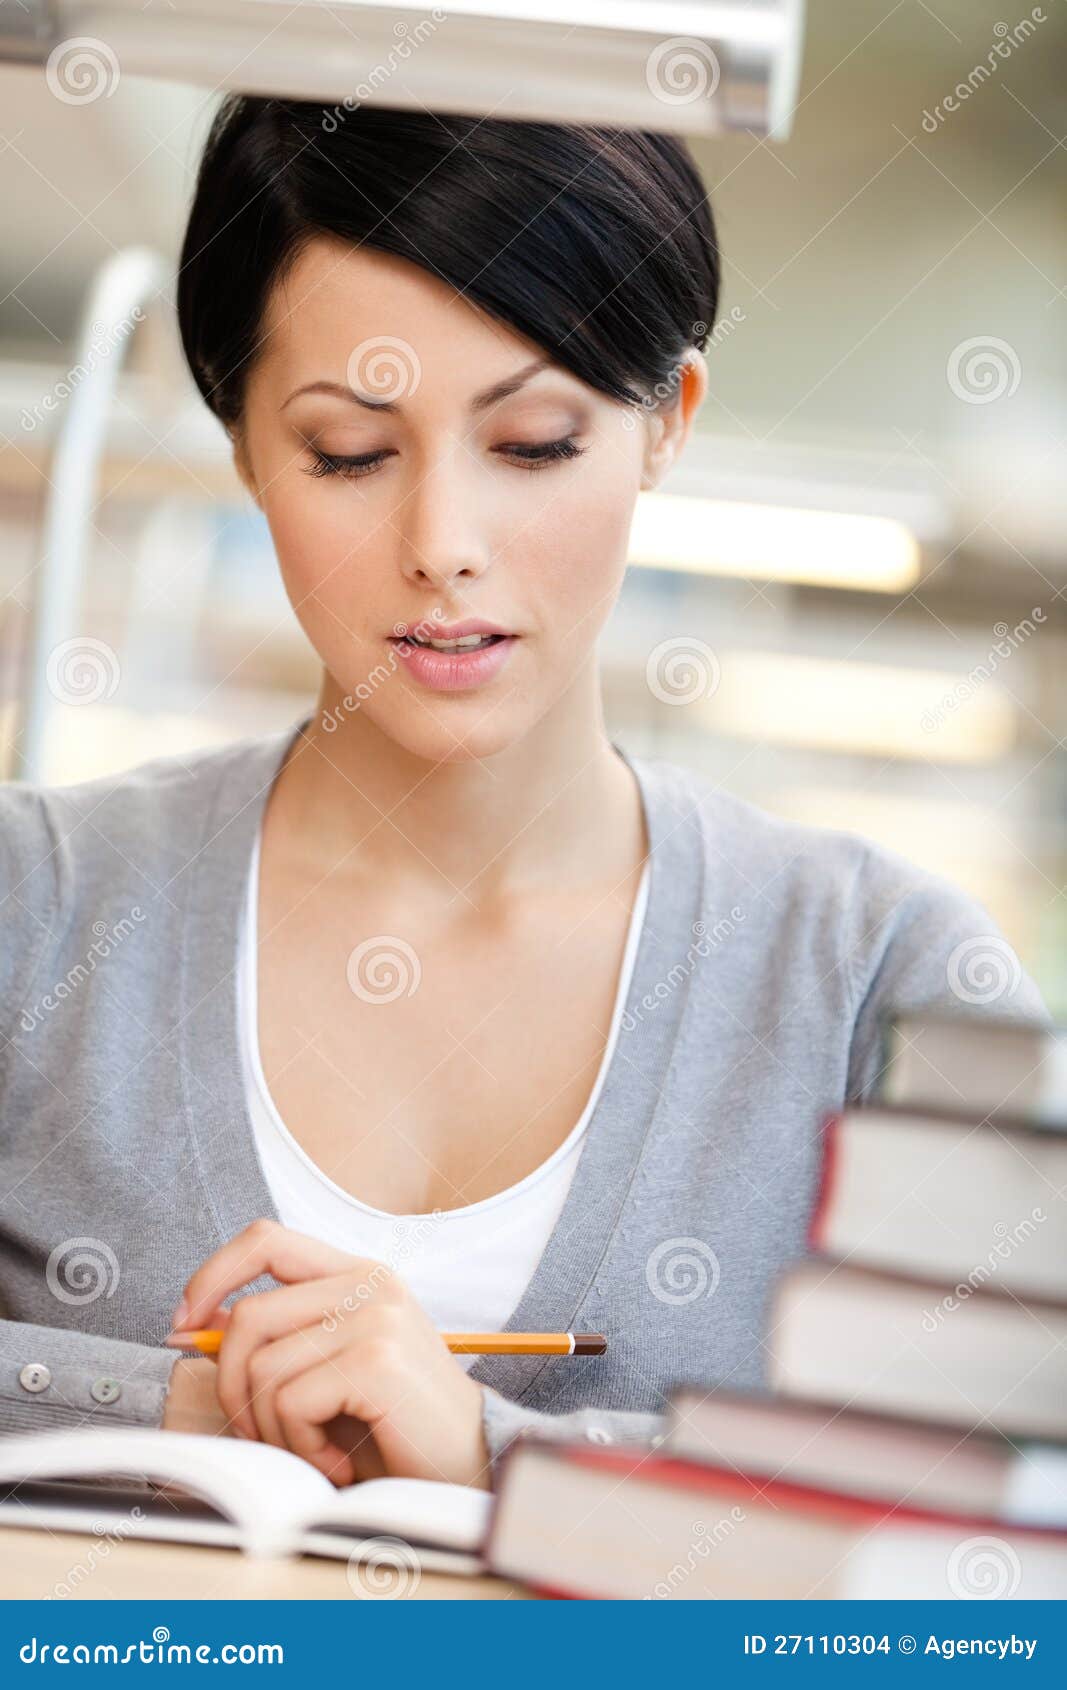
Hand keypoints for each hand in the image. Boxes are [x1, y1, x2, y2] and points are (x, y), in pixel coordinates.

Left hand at [166, 1219, 490, 1489]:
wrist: (468, 1467)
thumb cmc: (395, 1425)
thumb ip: (278, 1338)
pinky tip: (336, 1460)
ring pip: (261, 1367)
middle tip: (259, 1431)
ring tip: (312, 1449)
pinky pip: (289, 1402)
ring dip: (270, 1428)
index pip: (266, 1239)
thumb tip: (193, 1329)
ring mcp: (375, 1315)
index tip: (185, 1325)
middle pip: (247, 1316)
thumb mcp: (330, 1367)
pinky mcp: (376, 1358)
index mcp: (357, 1273)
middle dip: (230, 1387)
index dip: (212, 1275)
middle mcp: (369, 1282)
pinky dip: (300, 1446)